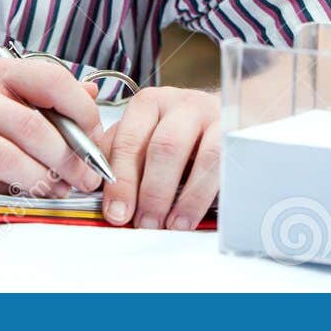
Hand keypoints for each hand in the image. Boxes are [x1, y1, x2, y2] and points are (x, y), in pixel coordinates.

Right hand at [0, 58, 106, 196]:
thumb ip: (44, 93)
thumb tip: (93, 93)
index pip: (50, 81)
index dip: (82, 111)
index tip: (95, 138)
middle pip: (31, 129)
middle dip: (68, 160)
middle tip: (85, 179)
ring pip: (6, 162)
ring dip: (39, 182)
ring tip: (56, 192)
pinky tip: (11, 197)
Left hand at [99, 86, 219, 229]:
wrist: (227, 113)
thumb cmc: (177, 131)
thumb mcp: (144, 135)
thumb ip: (118, 155)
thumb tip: (92, 187)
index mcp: (149, 104)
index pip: (129, 140)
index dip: (121, 181)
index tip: (116, 212)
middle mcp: (181, 105)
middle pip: (164, 147)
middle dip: (151, 192)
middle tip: (144, 224)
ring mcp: (214, 118)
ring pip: (201, 158)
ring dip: (184, 198)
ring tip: (171, 225)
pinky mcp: (238, 134)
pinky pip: (227, 167)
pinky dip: (208, 195)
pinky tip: (195, 215)